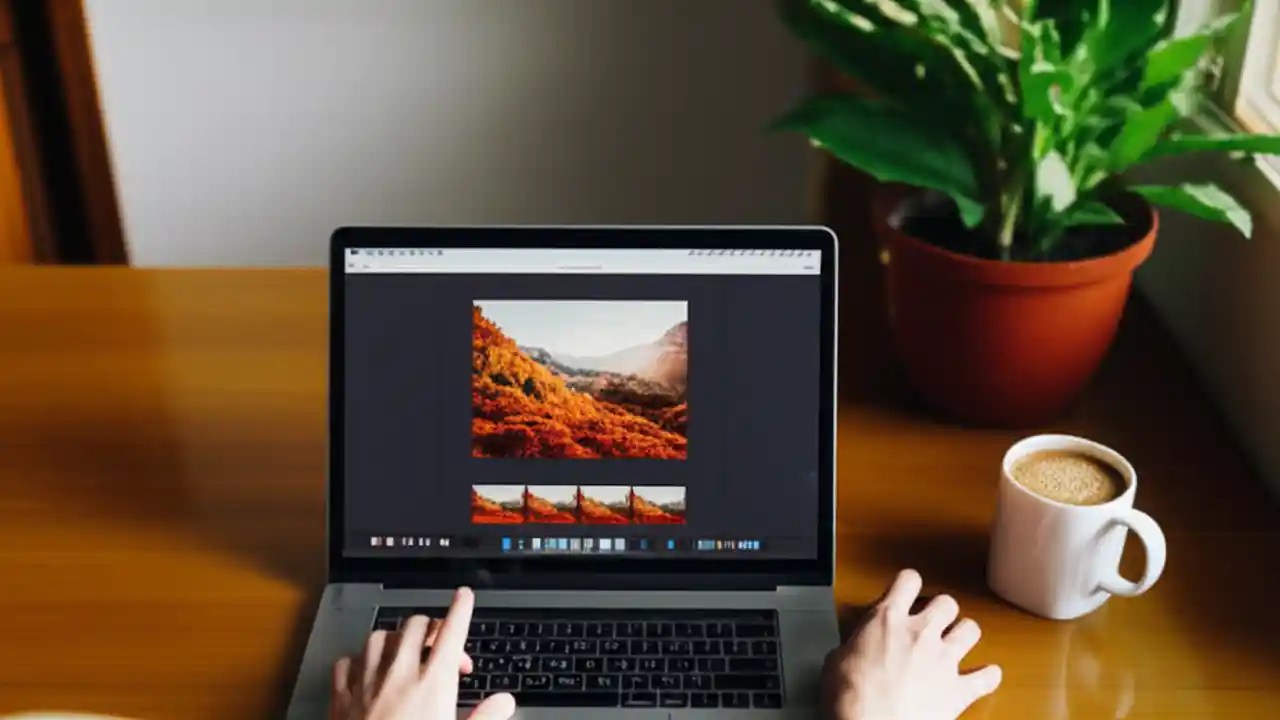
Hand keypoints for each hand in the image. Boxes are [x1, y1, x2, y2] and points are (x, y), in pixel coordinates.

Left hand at [331, 587, 515, 719]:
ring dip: (396, 638)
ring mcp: (366, 686)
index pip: (452, 633)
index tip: (465, 596)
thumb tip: (505, 701)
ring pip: (380, 638)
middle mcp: (399, 677)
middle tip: (441, 643)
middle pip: (415, 627)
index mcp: (433, 686)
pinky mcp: (341, 700)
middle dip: (431, 626)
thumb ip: (484, 718)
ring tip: (406, 651)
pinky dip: (359, 660)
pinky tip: (366, 669)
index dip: (461, 610)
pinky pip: (347, 664)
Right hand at [824, 569, 1001, 719]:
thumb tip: (850, 651)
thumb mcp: (836, 660)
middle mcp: (920, 633)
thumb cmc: (850, 697)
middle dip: (941, 610)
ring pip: (971, 629)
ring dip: (965, 633)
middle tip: (933, 620)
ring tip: (957, 641)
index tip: (907, 591)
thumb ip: (852, 646)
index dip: (908, 584)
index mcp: (887, 619)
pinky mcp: (957, 690)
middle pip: (946, 602)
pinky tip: (986, 676)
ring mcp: (943, 660)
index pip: (907, 581)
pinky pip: (986, 678)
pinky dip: (987, 676)